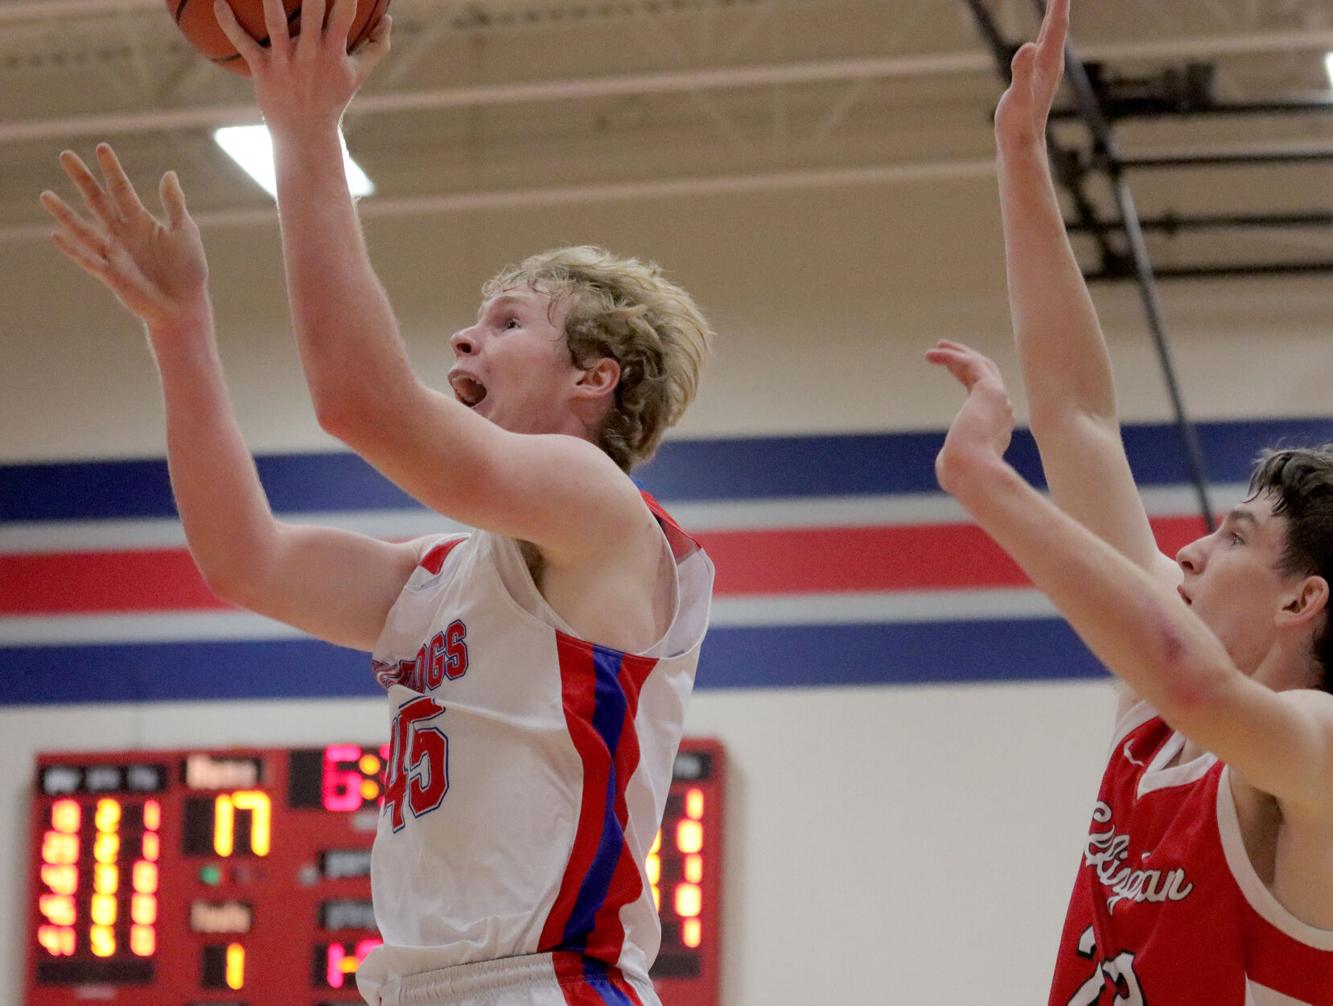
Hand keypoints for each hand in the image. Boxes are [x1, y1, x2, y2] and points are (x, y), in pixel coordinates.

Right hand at [40, 144, 209, 332]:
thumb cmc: (188, 271)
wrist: (185, 306)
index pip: (122, 190)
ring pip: (84, 228)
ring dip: (65, 213)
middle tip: (65, 156)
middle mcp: (123, 234)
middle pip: (98, 201)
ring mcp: (114, 253)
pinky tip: (55, 235)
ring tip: (45, 195)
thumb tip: (169, 173)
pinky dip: (72, 249)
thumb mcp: (185, 232)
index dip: (112, 170)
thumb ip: (174, 204)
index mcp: (141, 222)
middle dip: (83, 179)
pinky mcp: (111, 274)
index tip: (101, 147)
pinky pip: (88, 259)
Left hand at [214, 0, 391, 135]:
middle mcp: (311, 52)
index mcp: (334, 51)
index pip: (345, 12)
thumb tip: (388, 19)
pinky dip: (228, 22)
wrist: (305, 131)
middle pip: (314, 10)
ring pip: (275, 20)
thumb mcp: (359, 74)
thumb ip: (376, 46)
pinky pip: (242, 41)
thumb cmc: (333, 97)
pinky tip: (218, 0)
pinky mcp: (263, 68)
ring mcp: (286, 60)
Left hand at [926, 340, 1015, 495]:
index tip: (952, 368)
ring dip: (958, 353)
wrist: (974, 472)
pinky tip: (933, 354)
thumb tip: (944, 462)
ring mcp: (1000, 400)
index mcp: (997, 429)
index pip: (985, 396)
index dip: (967, 378)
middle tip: (946, 349)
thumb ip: (952, 458)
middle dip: (967, 360)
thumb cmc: (961, 475)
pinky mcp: (991, 391)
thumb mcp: (953, 466)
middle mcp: (1002, 411)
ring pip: (981, 366)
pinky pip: (971, 364)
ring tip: (937, 346)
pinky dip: (952, 356)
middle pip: (987, 375)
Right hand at [993, 0, 1067, 154]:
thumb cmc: (1018, 123)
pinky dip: (1046, 31)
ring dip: (1054, 15)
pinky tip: (1042, 32)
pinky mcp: (1039, 78)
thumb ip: (1022, 70)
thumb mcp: (1017, 96)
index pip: (1057, 25)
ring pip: (1053, 35)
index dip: (1059, 3)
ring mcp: (1046, 71)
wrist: (1022, 146)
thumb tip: (1028, 46)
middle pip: (1058, 25)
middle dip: (1058, 4)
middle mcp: (1052, 64)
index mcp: (1048, 63)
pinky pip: (1045, 46)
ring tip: (1054, 0)